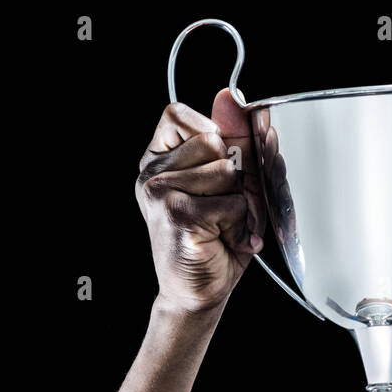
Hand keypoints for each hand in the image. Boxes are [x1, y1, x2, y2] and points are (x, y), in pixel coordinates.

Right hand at [136, 89, 265, 313]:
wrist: (197, 294)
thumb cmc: (213, 241)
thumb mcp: (229, 183)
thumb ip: (234, 140)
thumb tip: (233, 96)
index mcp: (157, 159)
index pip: (183, 115)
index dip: (210, 136)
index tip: (213, 171)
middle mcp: (151, 173)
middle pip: (214, 140)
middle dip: (234, 177)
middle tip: (223, 208)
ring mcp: (160, 192)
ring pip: (227, 171)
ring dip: (238, 203)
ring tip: (222, 226)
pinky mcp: (178, 213)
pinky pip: (233, 201)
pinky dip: (239, 223)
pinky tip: (222, 238)